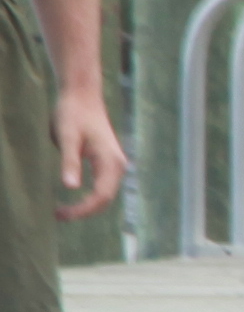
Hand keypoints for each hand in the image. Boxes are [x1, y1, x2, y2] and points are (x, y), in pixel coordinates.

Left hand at [47, 91, 121, 221]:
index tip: (61, 213)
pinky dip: (89, 197)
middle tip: (58, 216)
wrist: (81, 96)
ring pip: (105, 194)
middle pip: (106, 199)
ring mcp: (114, 164)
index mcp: (111, 162)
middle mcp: (117, 165)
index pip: (102, 196)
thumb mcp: (67, 138)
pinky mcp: (106, 162)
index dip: (83, 209)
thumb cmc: (73, 114)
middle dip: (84, 211)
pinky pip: (102, 187)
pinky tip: (73, 198)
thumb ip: (70, 162)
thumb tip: (70, 187)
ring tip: (63, 211)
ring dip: (87, 206)